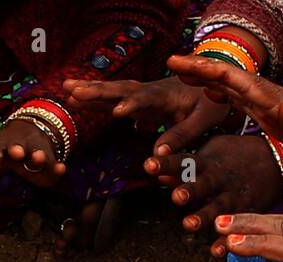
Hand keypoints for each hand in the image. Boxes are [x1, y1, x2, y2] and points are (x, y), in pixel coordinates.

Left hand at [0, 119, 65, 202]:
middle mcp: (15, 149)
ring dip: (37, 155)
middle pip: (16, 148)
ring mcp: (32, 154)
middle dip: (15, 149)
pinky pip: (53, 164)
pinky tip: (61, 168)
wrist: (21, 137)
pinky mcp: (47, 163)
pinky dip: (57, 166)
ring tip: (38, 158)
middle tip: (16, 152)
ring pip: (36, 154)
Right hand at [64, 76, 231, 156]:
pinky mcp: (138, 99)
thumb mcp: (204, 120)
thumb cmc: (212, 104)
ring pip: (113, 91)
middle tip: (74, 91)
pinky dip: (95, 98)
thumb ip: (181, 136)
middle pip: (122, 90)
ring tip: (66, 90)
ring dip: (90, 90)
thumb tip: (156, 155)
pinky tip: (76, 100)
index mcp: (168, 95)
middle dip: (98, 91)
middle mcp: (151, 91)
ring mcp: (142, 94)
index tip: (117, 112)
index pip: (147, 100)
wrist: (215, 85)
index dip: (133, 105)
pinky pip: (113, 98)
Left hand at [146, 134, 282, 232]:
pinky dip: (226, 242)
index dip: (167, 163)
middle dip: (190, 190)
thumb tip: (155, 171)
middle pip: (203, 184)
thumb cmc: (234, 155)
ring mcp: (234, 196)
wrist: (278, 160)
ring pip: (218, 208)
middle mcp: (220, 179)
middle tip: (177, 195)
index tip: (149, 165)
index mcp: (207, 162)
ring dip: (204, 216)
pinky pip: (237, 228)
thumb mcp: (209, 151)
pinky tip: (216, 251)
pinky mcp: (248, 211)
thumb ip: (181, 164)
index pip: (183, 161)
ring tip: (190, 224)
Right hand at [166, 56, 282, 173]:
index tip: (180, 63)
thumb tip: (281, 109)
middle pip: (230, 79)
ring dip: (207, 79)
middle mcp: (273, 100)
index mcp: (279, 102)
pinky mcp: (277, 118)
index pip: (237, 81)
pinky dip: (222, 95)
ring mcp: (274, 108)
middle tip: (171, 62)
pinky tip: (212, 94)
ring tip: (182, 73)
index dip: (207, 71)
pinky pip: (242, 104)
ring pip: (233, 89)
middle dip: (201, 69)